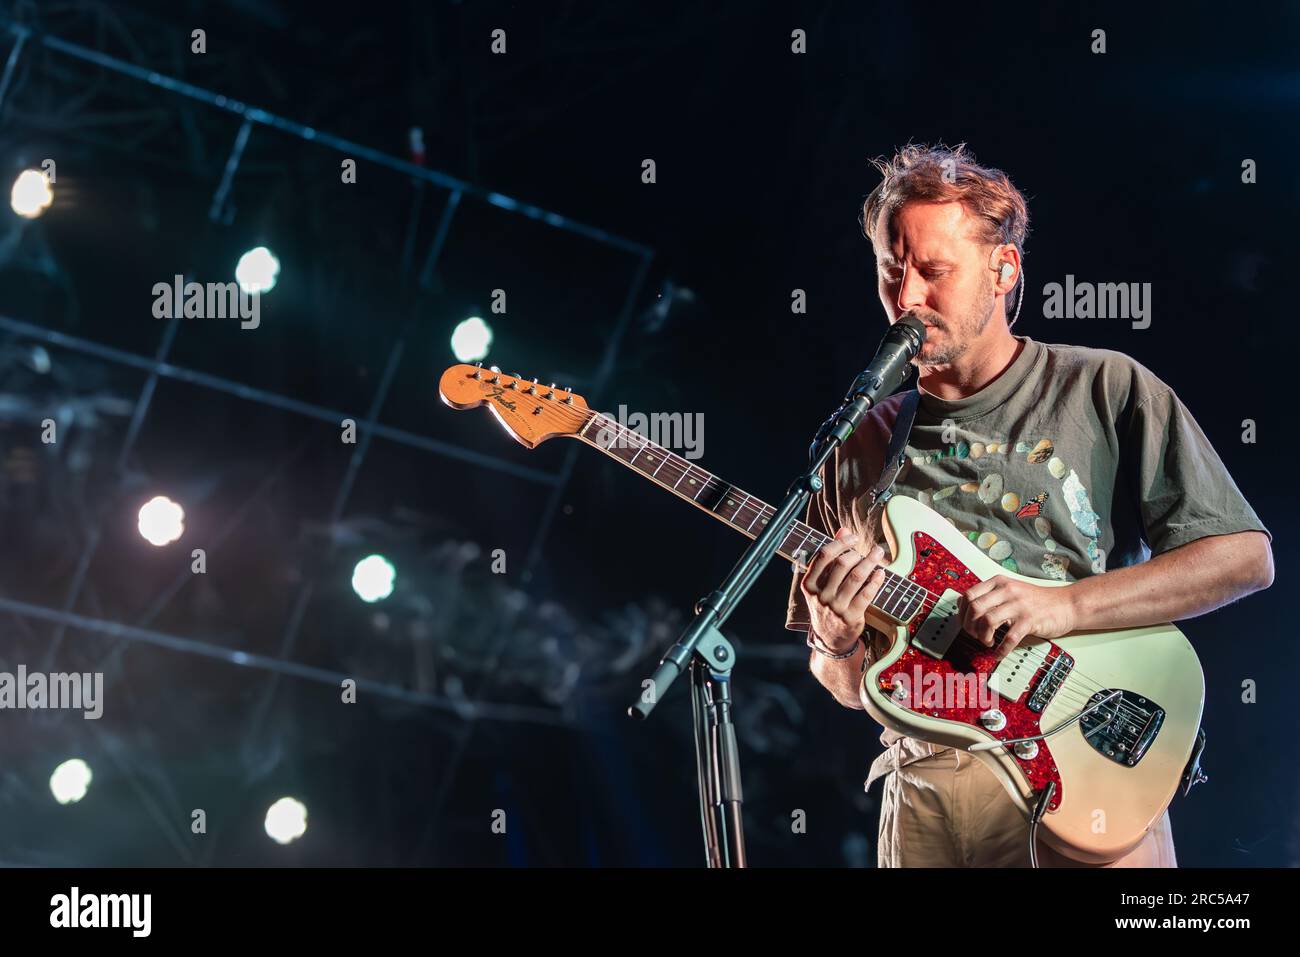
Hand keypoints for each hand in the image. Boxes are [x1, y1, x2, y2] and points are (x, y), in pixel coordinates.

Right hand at [799, 527, 888, 652]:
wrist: (830, 638)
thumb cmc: (827, 604)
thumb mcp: (821, 583)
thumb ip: (831, 556)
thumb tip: (843, 530)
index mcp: (809, 585)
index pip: (823, 556)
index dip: (840, 542)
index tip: (853, 537)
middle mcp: (820, 596)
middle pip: (841, 564)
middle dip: (858, 552)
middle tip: (871, 549)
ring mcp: (835, 607)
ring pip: (856, 577)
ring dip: (870, 562)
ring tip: (878, 554)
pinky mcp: (851, 617)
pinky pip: (866, 594)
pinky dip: (875, 581)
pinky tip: (881, 573)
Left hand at [959, 576, 1077, 658]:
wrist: (1066, 604)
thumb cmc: (1037, 600)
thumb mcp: (1010, 590)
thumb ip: (989, 596)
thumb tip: (964, 606)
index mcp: (999, 582)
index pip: (968, 595)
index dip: (962, 613)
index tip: (964, 624)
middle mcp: (1007, 591)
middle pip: (974, 608)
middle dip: (969, 626)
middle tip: (974, 635)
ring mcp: (1018, 605)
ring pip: (987, 621)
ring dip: (982, 637)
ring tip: (988, 642)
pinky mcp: (1029, 620)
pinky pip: (1008, 638)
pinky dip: (1001, 649)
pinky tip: (999, 653)